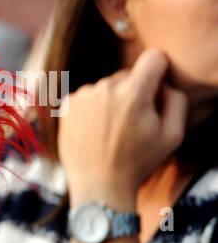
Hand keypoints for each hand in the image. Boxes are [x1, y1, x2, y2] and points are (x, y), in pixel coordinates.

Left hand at [58, 48, 187, 203]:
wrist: (98, 185)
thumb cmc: (138, 161)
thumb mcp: (173, 134)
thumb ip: (176, 100)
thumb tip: (163, 83)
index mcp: (133, 93)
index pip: (153, 58)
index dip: (160, 71)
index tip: (157, 90)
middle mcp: (105, 88)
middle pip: (129, 75)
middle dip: (136, 92)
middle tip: (134, 123)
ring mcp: (83, 96)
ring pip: (108, 86)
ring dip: (114, 101)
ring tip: (113, 130)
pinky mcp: (67, 105)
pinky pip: (90, 96)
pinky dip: (95, 108)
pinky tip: (97, 130)